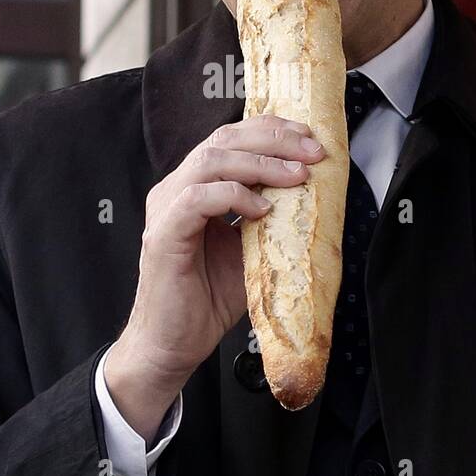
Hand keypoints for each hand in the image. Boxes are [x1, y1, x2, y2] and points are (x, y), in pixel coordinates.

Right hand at [110, 115, 325, 396]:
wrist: (175, 344)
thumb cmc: (209, 299)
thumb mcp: (250, 248)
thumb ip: (269, 216)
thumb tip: (312, 193)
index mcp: (194, 186)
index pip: (231, 139)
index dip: (271, 131)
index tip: (309, 137)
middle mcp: (176, 189)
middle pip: (223, 140)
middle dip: (274, 140)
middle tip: (312, 151)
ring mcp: (166, 209)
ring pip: (211, 161)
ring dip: (260, 164)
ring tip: (296, 176)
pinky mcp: (164, 234)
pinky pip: (197, 198)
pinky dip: (233, 196)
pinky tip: (261, 209)